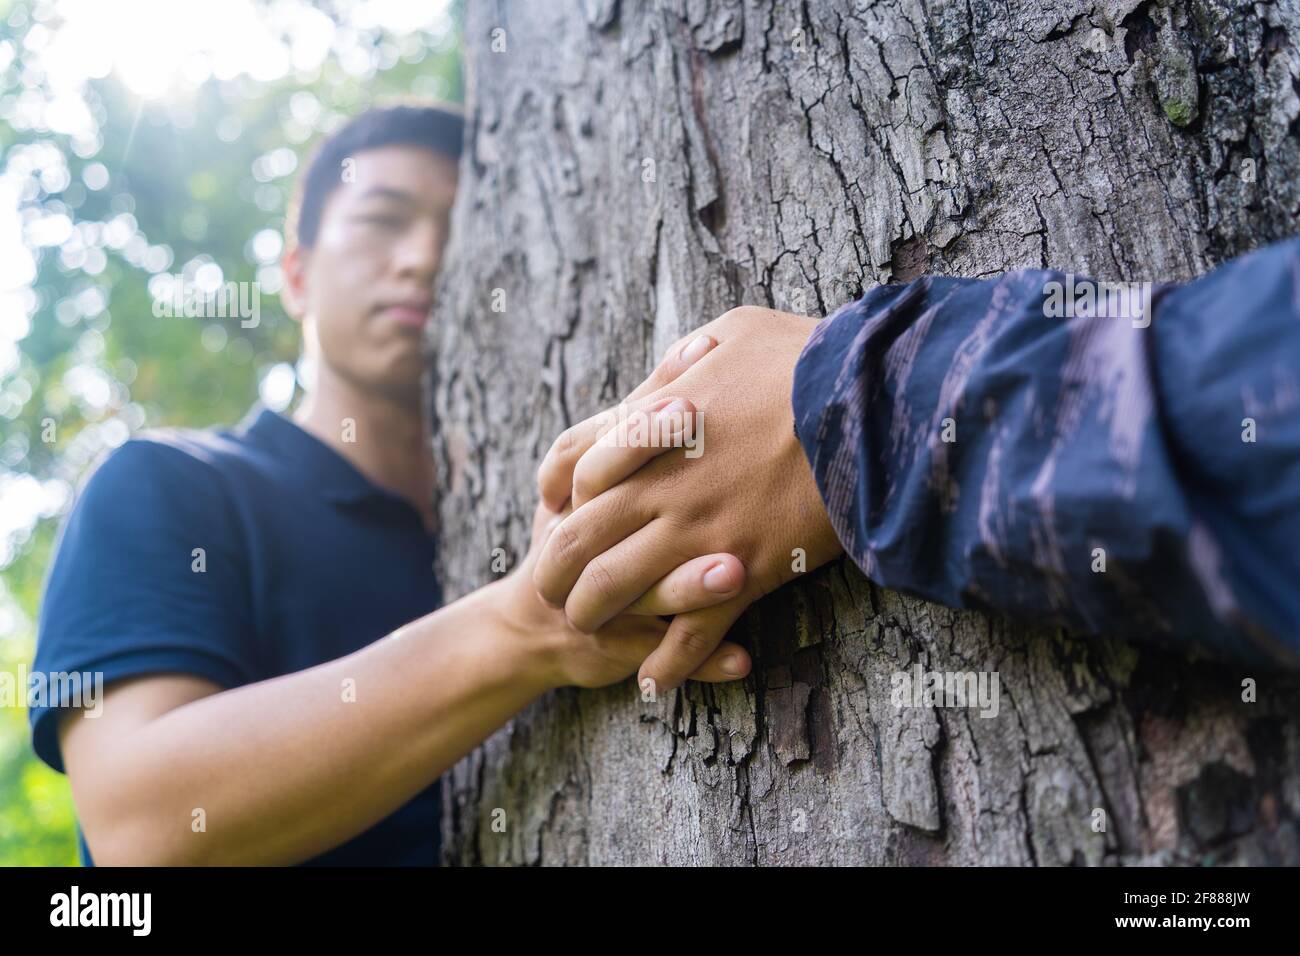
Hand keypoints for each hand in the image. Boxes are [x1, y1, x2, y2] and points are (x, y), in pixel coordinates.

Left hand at [532, 307, 844, 692]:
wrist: (869, 405)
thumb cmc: (808, 359)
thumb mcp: (735, 329)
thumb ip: (691, 355)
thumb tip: (677, 362)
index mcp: (652, 427)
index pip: (572, 466)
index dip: (556, 492)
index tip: (556, 509)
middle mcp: (661, 485)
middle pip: (577, 539)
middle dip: (555, 570)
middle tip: (554, 588)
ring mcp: (698, 534)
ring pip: (616, 589)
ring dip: (594, 614)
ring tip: (589, 629)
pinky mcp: (742, 574)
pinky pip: (688, 632)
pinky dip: (665, 663)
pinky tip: (651, 681)